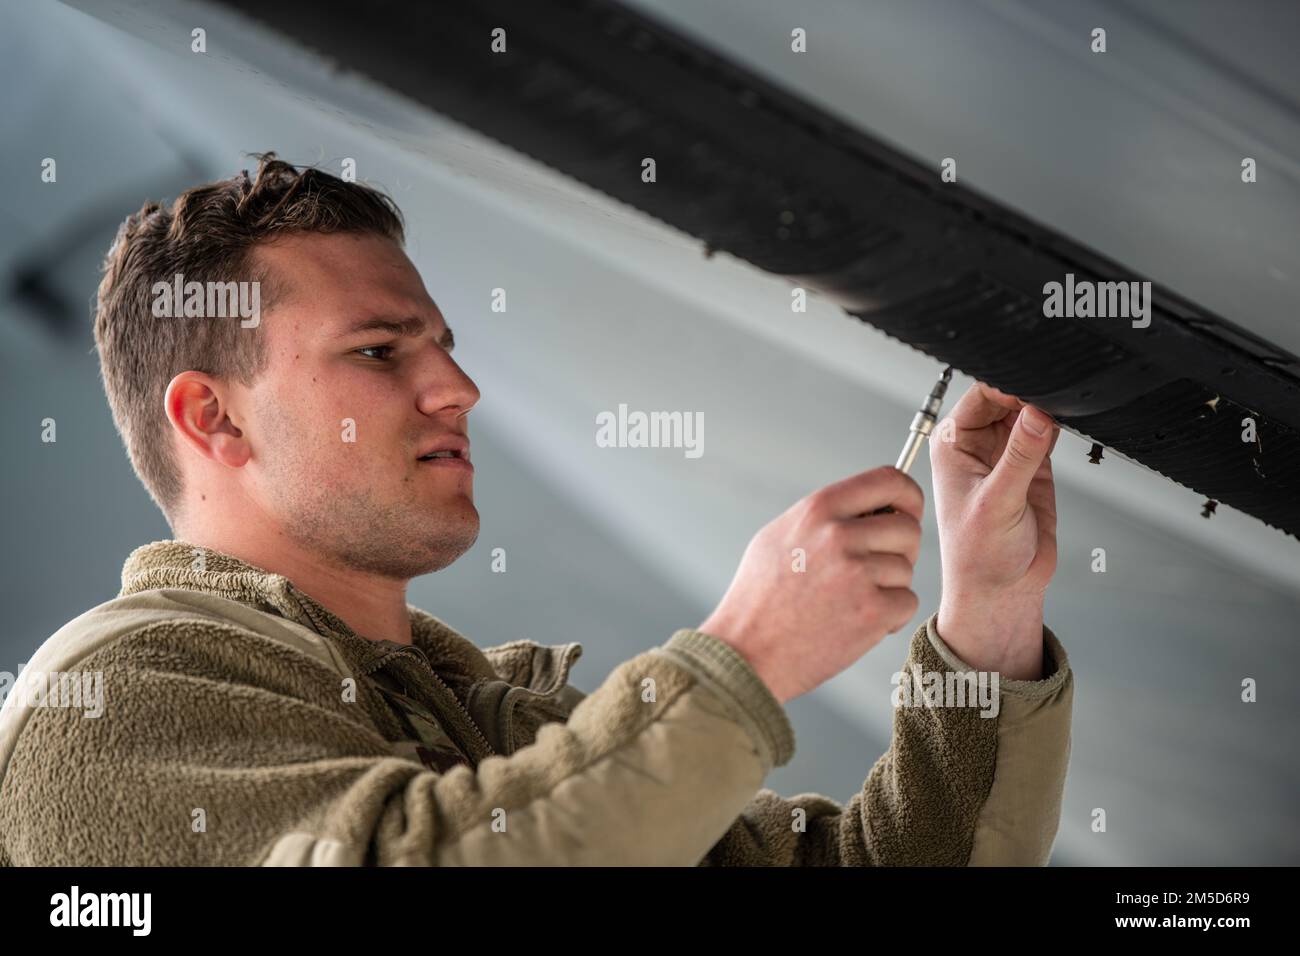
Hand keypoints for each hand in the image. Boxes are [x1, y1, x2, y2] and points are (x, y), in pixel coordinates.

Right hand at [698, 466, 923, 703]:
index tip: (906, 514)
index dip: (907, 498)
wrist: (746, 653)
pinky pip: (907, 602)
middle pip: (908, 528)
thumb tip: (876, 508)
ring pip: (906, 569)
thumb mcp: (780, 535)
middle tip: (875, 572)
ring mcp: (857, 573)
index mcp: (819, 509)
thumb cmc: (760, 597)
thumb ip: (827, 516)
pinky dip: (890, 617)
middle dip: (901, 551)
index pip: (889, 480)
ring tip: (850, 603)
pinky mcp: (872, 612)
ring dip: (889, 588)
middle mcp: (839, 534)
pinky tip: (856, 624)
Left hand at [929, 382, 1059, 679]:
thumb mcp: (998, 502)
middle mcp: (977, 442)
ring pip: (1031, 408)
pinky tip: (1073, 423)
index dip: (1010, 384)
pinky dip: (1063, 422)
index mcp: (953, 444)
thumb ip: (1020, 455)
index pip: (982, 393)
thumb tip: (1038, 413)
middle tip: (1060, 397)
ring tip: (1067, 411)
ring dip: (1050, 405)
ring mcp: (1007, 450)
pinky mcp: (1034, 462)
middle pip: (1009, 394)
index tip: (1038, 387)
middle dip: (1034, 391)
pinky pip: (1050, 428)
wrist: (1002, 589)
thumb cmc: (979, 556)